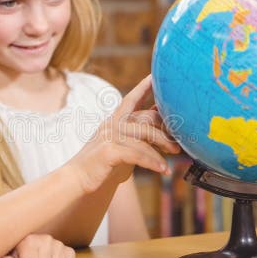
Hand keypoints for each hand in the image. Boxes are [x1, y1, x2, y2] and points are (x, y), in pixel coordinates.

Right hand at [68, 74, 180, 193]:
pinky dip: (153, 162)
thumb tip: (160, 129)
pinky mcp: (109, 151)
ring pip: (145, 135)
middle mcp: (111, 124)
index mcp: (114, 121)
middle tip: (179, 146)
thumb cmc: (103, 165)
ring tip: (172, 161)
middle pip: (146, 118)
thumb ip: (136, 136)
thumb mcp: (121, 146)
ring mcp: (109, 136)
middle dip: (165, 131)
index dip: (144, 87)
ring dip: (162, 148)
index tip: (155, 76)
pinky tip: (163, 170)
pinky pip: (138, 154)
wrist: (77, 180)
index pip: (131, 99)